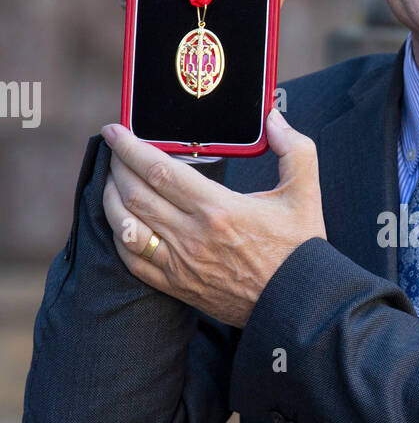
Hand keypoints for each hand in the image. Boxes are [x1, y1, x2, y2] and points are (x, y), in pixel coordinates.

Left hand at [100, 108, 326, 326]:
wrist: (298, 303)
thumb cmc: (300, 248)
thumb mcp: (304, 193)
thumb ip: (294, 149)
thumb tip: (273, 118)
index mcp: (219, 208)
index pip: (158, 170)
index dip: (129, 147)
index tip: (115, 131)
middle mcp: (193, 236)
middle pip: (134, 194)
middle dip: (117, 167)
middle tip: (114, 151)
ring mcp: (181, 264)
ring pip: (125, 227)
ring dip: (110, 199)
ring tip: (112, 181)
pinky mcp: (178, 286)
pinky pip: (132, 260)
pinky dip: (119, 236)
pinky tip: (121, 221)